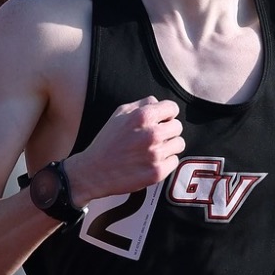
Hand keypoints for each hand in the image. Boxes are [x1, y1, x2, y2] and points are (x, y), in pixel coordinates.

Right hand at [68, 97, 183, 201]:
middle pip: (178, 126)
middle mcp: (152, 134)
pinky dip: (165, 162)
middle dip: (168, 130)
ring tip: (152, 150)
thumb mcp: (119, 115)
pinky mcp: (157, 171)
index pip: (173, 108)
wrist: (94, 171)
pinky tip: (150, 162)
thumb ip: (141, 104)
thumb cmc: (107, 141)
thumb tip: (158, 102)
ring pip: (179, 144)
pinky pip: (174, 161)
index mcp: (142, 116)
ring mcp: (156, 154)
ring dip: (168, 146)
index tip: (161, 120)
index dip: (167, 114)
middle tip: (153, 138)